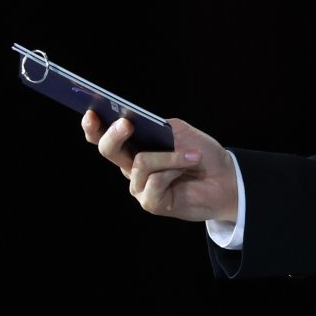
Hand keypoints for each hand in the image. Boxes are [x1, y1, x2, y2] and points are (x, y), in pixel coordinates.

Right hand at [80, 110, 238, 223]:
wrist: (224, 178)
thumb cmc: (200, 152)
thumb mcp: (179, 131)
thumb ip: (157, 127)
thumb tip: (138, 126)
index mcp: (134, 146)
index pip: (104, 136)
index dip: (93, 126)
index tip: (91, 113)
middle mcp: (131, 166)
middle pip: (108, 150)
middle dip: (114, 135)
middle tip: (126, 123)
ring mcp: (139, 185)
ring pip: (140, 163)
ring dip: (168, 156)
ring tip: (191, 154)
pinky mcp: (150, 202)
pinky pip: (155, 181)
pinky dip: (174, 170)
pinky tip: (186, 168)